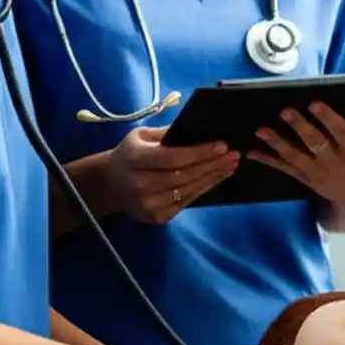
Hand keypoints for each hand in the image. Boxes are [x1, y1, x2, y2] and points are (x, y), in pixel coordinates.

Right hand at [106, 126, 238, 224]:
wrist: (110, 185)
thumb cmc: (130, 155)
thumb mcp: (141, 136)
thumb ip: (167, 132)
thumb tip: (199, 127)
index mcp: (135, 159)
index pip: (172, 157)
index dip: (199, 152)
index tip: (222, 145)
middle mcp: (140, 184)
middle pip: (184, 175)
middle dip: (213, 164)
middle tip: (234, 155)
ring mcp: (148, 204)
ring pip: (188, 190)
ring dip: (213, 177)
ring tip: (231, 165)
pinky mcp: (156, 217)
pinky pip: (187, 202)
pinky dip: (204, 189)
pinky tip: (217, 178)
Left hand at [246, 103, 344, 207]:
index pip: (341, 133)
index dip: (328, 119)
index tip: (316, 103)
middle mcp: (336, 162)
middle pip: (315, 143)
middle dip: (299, 127)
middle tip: (285, 111)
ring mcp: (318, 172)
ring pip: (295, 157)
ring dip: (277, 144)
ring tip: (261, 130)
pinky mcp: (305, 178)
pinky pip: (284, 168)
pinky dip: (268, 159)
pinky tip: (252, 150)